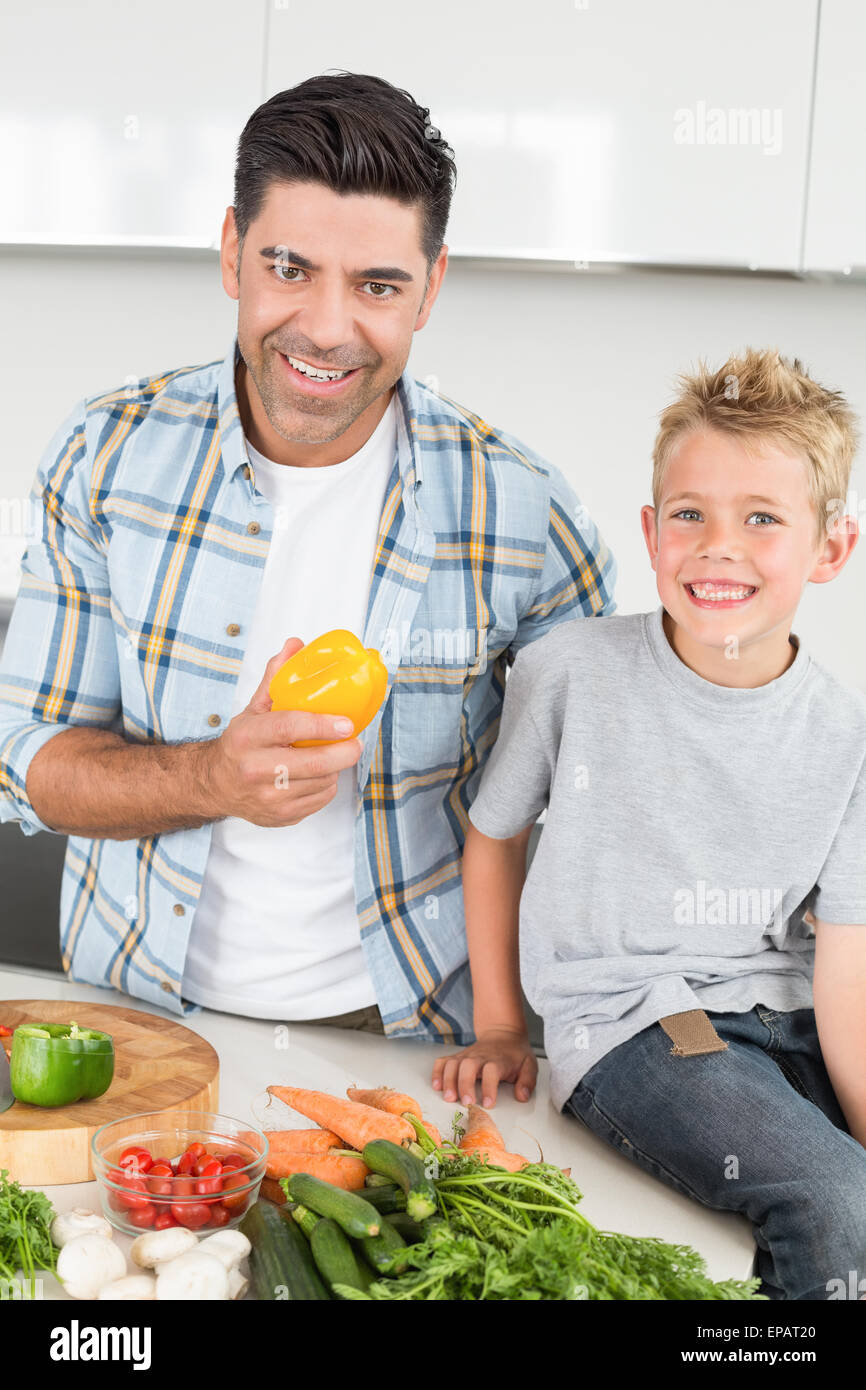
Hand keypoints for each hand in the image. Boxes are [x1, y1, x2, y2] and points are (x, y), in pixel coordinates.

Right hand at [201, 636, 363, 826]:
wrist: (215, 785)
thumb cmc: (240, 744)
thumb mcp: (253, 709)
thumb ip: (276, 678)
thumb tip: (295, 645)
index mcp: (248, 737)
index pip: (289, 728)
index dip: (322, 725)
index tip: (348, 723)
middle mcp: (255, 769)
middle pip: (312, 764)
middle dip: (343, 753)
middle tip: (355, 742)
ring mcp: (267, 798)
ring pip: (320, 782)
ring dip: (334, 768)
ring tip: (332, 755)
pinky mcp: (279, 817)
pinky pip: (319, 800)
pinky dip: (326, 785)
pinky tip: (319, 774)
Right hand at [431, 1027, 537, 1107]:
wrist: (503, 1034)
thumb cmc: (515, 1054)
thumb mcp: (529, 1065)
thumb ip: (527, 1081)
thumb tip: (521, 1096)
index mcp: (498, 1060)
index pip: (492, 1071)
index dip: (489, 1087)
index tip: (488, 1104)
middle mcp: (480, 1057)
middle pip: (468, 1066)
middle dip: (465, 1084)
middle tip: (466, 1103)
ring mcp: (466, 1056)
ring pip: (453, 1064)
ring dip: (449, 1080)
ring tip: (449, 1098)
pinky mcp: (457, 1057)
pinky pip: (442, 1061)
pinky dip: (437, 1073)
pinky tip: (437, 1086)